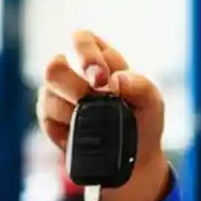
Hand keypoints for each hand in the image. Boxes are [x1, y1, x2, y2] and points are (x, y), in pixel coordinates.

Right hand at [38, 30, 170, 200]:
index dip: (86, 55)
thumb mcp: (153, 102)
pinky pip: (47, 121)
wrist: (134, 161)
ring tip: (93, 124)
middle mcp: (73, 74)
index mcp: (100, 59)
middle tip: (91, 101)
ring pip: (49, 96)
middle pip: (54, 66)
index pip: (82, 39)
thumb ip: (140, 85)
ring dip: (73, 113)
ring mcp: (58, 96)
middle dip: (73, 86)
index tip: (101, 79)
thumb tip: (115, 80)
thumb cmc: (142, 123)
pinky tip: (79, 135)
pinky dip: (65, 130)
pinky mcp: (49, 120)